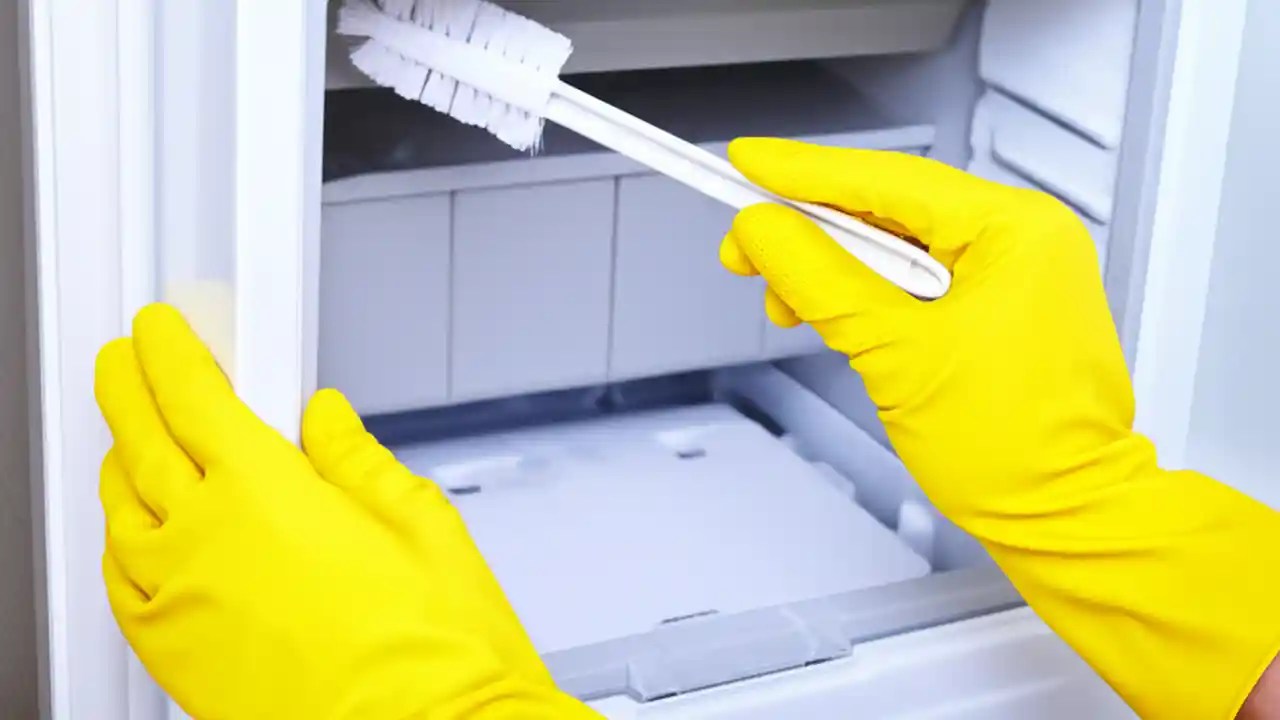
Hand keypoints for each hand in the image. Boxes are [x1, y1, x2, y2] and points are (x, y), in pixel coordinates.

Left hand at [95, 304, 597, 718]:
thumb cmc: (434, 650)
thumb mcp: (419, 521)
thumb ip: (358, 458)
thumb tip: (327, 422)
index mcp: (264, 491)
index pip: (191, 394)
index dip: (170, 350)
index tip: (163, 330)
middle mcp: (204, 541)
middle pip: (141, 438)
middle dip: (128, 386)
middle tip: (126, 360)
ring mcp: (179, 602)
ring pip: (121, 510)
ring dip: (121, 460)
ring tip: (133, 441)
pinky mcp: (175, 657)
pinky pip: (120, 582)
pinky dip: (120, 541)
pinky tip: (137, 532)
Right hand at [721, 138, 1279, 718]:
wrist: (1065, 518)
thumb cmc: (1015, 450)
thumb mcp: (894, 354)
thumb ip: (819, 281)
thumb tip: (764, 231)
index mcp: (1014, 231)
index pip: (886, 179)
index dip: (803, 171)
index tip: (747, 163)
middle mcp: (1024, 237)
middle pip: (890, 207)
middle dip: (810, 230)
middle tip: (747, 248)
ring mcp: (1016, 270)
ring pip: (899, 244)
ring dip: (834, 267)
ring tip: (785, 299)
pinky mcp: (1001, 303)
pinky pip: (918, 276)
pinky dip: (867, 292)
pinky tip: (831, 313)